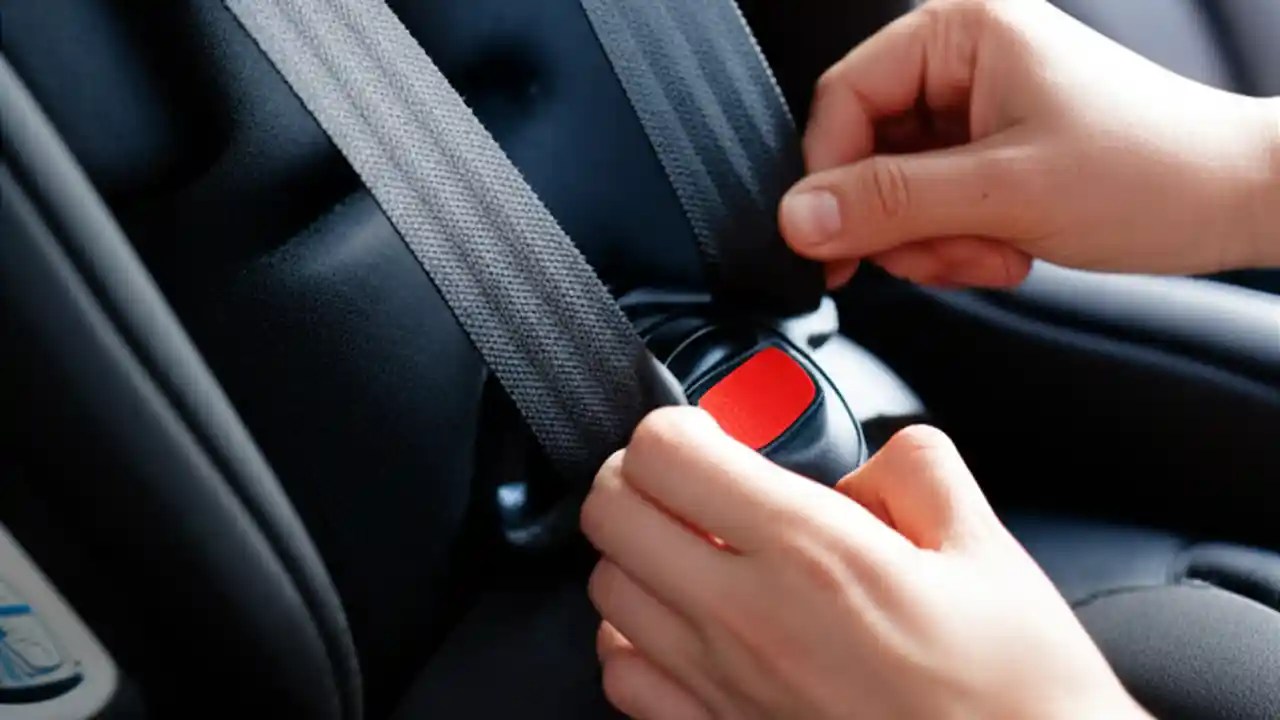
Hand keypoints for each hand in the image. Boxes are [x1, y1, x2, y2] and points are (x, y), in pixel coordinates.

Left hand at [581, 408, 1149, 719]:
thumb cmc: (1016, 693)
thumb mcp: (986, 550)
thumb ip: (917, 469)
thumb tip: (868, 458)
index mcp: (811, 553)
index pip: (664, 453)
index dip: (677, 424)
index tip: (710, 431)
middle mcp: (747, 618)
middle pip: (610, 513)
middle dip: (639, 476)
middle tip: (690, 479)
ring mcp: (722, 686)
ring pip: (606, 590)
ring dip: (638, 554)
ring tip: (693, 551)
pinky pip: (622, 674)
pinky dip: (636, 638)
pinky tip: (688, 627)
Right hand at [778, 0, 1279, 288]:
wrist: (1233, 202)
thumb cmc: (1153, 169)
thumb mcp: (1004, 192)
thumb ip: (890, 203)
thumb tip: (799, 217)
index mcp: (959, 32)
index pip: (843, 100)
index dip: (830, 178)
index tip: (834, 242)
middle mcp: (960, 63)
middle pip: (863, 152)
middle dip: (898, 222)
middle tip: (940, 256)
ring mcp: (973, 111)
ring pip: (892, 190)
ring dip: (931, 242)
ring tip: (992, 253)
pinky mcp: (986, 155)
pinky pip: (927, 207)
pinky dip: (954, 243)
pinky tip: (1002, 251)